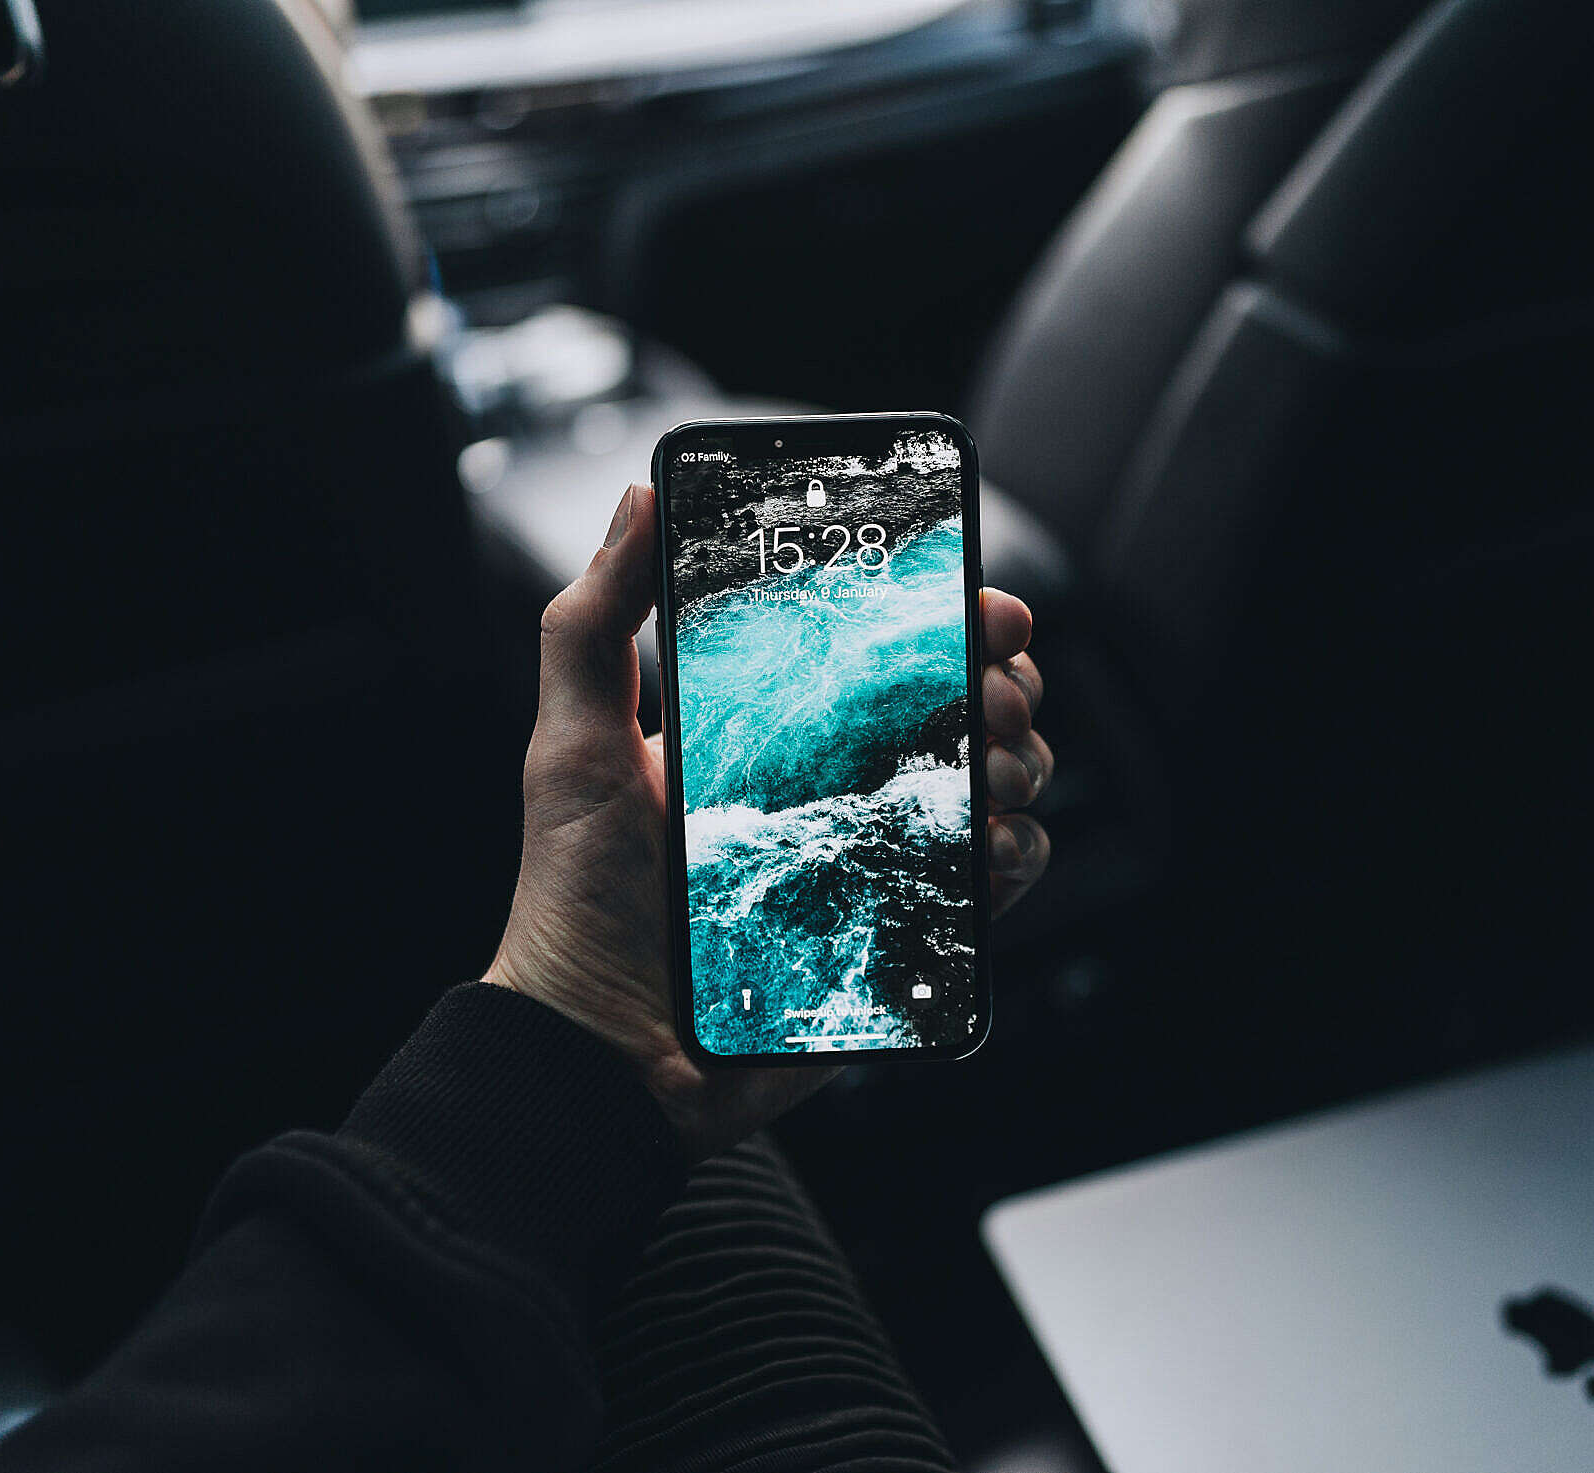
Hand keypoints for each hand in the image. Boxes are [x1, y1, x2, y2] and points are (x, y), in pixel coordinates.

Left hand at [484, 483, 1053, 1160]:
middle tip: (987, 684)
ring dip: (1020, 752)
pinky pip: (995, 878)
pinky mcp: (901, 930)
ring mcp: (873, 854)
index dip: (941, 611)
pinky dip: (1018, 848)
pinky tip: (993, 837)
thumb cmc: (577, 900)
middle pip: (960, 701)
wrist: (604, 1051)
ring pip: (996, 778)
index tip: (972, 595)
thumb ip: (595, 618)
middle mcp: (833, 782)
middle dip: (1002, 675)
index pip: (879, 646)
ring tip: (991, 760)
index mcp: (771, 727)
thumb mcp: (573, 742)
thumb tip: (637, 495)